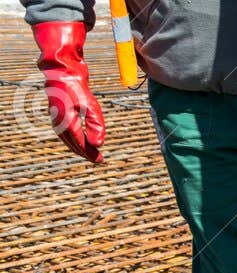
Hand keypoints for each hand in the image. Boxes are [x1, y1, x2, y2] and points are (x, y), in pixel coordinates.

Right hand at [32, 21, 104, 162]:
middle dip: (84, 152)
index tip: (100, 160)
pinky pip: (64, 129)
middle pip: (71, 142)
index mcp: (65, 120)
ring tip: (90, 152)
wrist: (62, 67)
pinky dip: (72, 137)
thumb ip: (96, 125)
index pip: (79, 142)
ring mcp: (55, 114)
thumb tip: (98, 145)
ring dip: (77, 146)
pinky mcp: (58, 109)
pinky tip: (80, 138)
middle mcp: (58, 119)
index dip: (90, 153)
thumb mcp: (91, 105)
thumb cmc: (77, 85)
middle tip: (97, 160)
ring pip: (66, 137)